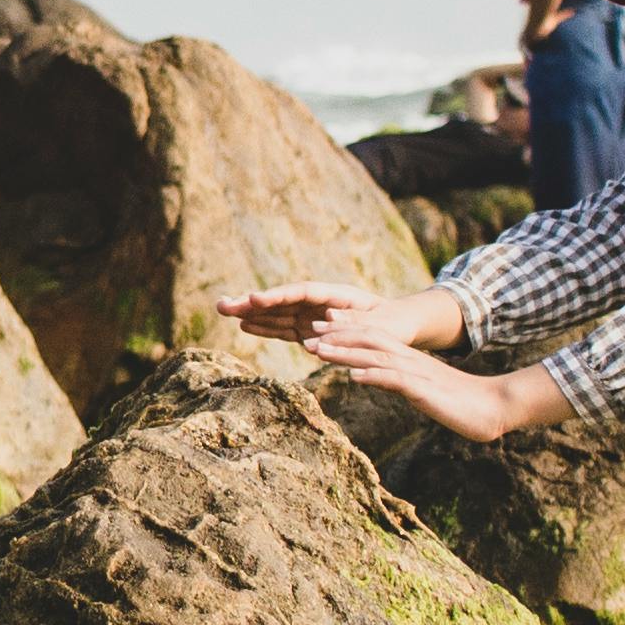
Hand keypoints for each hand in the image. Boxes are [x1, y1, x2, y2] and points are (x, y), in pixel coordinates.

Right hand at [215, 281, 450, 354]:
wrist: (402, 327)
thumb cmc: (395, 324)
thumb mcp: (383, 325)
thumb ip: (356, 326)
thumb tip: (325, 326)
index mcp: (337, 296)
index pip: (302, 293)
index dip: (277, 296)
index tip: (254, 299)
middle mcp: (319, 303)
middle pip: (282, 301)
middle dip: (251, 302)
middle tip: (221, 304)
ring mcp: (312, 316)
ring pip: (277, 314)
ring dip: (251, 313)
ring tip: (223, 309)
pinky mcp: (310, 330)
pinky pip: (283, 329)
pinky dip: (264, 327)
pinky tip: (244, 325)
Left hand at [304, 332, 568, 443]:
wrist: (493, 408)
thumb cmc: (458, 403)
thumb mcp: (419, 390)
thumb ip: (395, 380)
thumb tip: (370, 377)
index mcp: (408, 359)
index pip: (370, 340)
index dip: (343, 334)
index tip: (316, 331)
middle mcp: (409, 361)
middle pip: (367, 342)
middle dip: (335, 338)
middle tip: (306, 335)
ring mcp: (417, 374)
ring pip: (375, 357)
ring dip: (345, 353)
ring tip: (318, 351)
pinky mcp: (425, 391)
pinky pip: (396, 381)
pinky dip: (374, 376)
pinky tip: (354, 377)